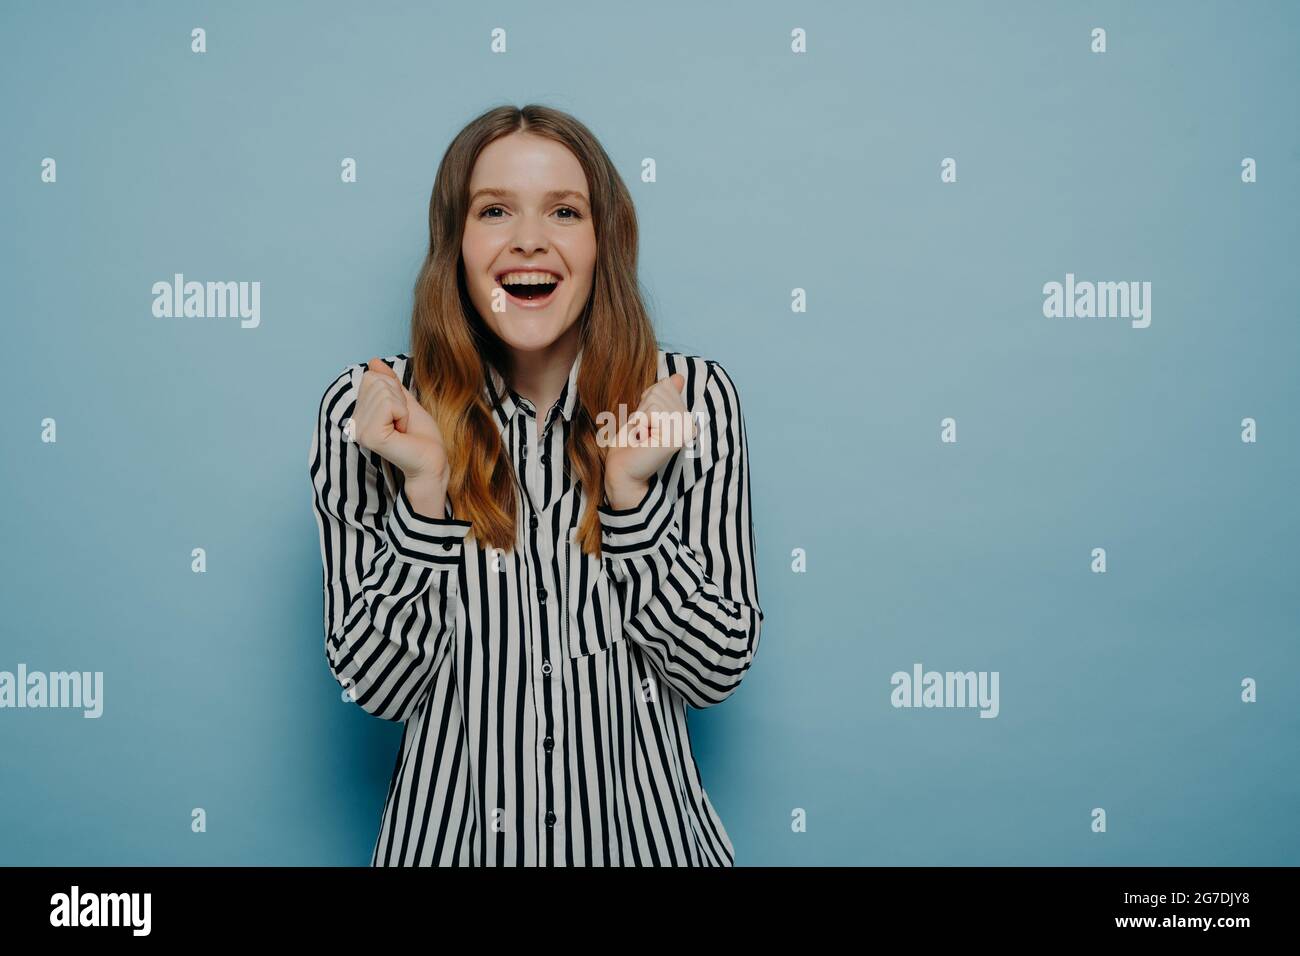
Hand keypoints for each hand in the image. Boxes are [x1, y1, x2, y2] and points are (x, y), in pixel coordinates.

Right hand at [352, 358, 449, 488]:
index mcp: (359, 414)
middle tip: (403, 423)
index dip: (394, 391)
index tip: (400, 414)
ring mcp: (360, 430)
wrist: (433, 461)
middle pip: (375, 381)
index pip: (371, 376)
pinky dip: (403, 415)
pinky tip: (402, 433)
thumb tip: (373, 361)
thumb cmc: (422, 436)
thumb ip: (389, 382)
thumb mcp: (405, 401)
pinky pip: (388, 405)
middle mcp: (354, 422)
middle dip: (398, 399)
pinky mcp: (370, 436)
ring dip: (402, 409)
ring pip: (383, 392)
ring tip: (403, 429)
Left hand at [603, 372, 693, 507]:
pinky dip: (640, 423)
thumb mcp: (647, 412)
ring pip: (655, 399)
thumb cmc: (631, 443)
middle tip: (644, 431)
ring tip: (644, 436)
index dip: (647, 402)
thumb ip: (663, 395)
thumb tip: (678, 377)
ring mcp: (684, 430)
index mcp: (686, 417)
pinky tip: (644, 439)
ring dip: (641, 416)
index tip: (647, 424)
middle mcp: (689, 424)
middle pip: (661, 390)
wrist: (623, 471)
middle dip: (644, 408)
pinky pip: (652, 410)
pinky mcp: (675, 437)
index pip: (665, 386)